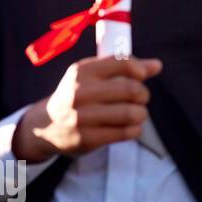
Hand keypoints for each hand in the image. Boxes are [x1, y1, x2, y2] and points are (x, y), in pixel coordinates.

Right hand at [12, 57, 161, 163]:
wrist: (44, 126)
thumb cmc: (77, 96)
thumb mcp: (92, 76)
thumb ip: (123, 68)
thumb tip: (157, 65)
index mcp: (82, 72)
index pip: (123, 63)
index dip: (140, 69)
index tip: (141, 77)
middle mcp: (79, 93)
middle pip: (132, 89)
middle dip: (143, 94)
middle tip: (139, 98)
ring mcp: (82, 118)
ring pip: (132, 113)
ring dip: (141, 113)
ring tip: (136, 113)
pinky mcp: (87, 139)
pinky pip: (127, 132)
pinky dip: (135, 129)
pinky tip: (129, 127)